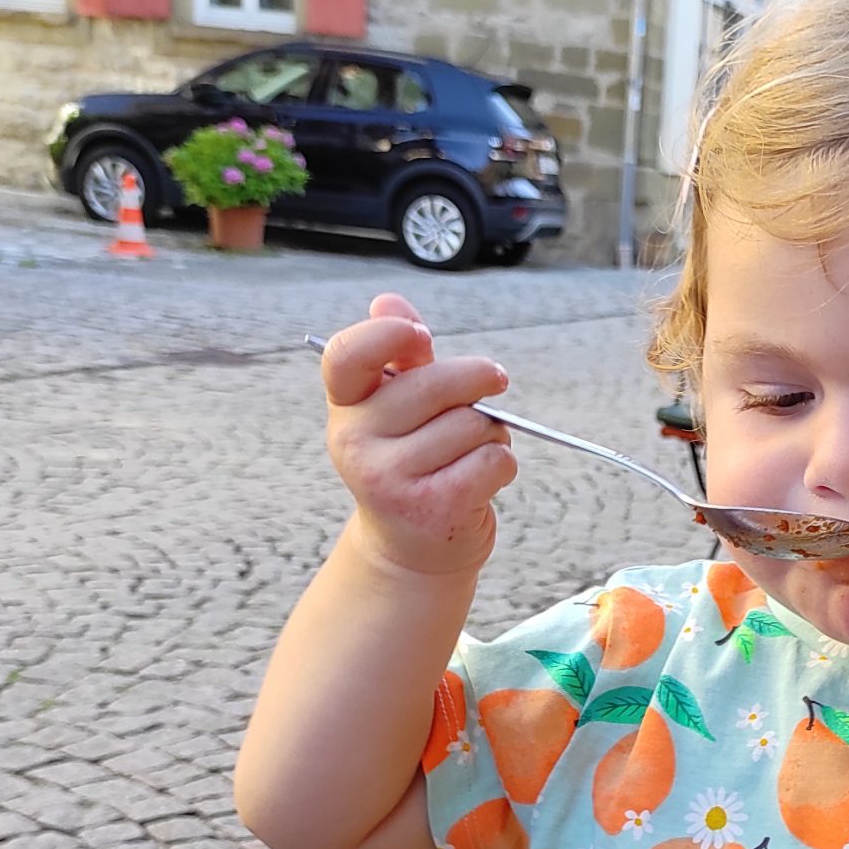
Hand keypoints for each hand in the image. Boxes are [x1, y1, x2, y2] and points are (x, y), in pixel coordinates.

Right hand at [321, 293, 517, 576]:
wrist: (413, 547)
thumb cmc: (412, 462)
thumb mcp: (397, 406)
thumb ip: (399, 354)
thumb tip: (388, 300)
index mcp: (346, 405)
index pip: (347, 354)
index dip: (389, 335)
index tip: (423, 339)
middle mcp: (357, 440)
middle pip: (437, 385)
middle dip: (478, 381)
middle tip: (494, 382)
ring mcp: (390, 478)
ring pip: (473, 424)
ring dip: (492, 432)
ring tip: (474, 450)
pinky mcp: (432, 508)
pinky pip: (493, 460)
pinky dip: (502, 463)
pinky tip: (484, 477)